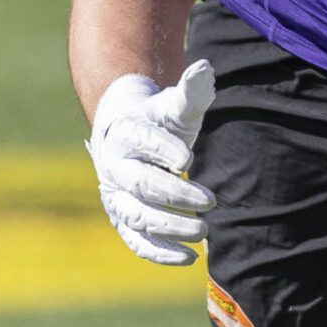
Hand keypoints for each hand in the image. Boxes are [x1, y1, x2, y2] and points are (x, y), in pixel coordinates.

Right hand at [88, 61, 217, 265]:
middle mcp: (115, 167)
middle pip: (141, 185)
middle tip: (210, 201)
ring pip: (137, 216)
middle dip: (176, 194)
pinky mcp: (123, 219)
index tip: (188, 158)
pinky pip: (136, 240)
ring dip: (170, 227)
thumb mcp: (175, 105)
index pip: (142, 142)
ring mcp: (116, 196)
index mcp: (126, 133)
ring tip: (204, 230)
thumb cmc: (159, 119)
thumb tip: (204, 68)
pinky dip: (159, 253)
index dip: (163, 150)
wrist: (126, 134)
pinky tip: (189, 258)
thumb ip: (191, 91)